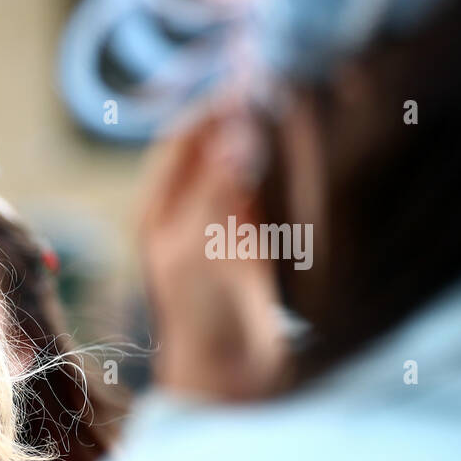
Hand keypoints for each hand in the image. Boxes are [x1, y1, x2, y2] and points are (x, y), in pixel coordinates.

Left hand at [139, 102, 289, 400]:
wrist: (226, 376)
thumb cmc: (199, 317)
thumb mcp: (199, 248)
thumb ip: (216, 189)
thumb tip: (234, 132)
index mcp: (157, 209)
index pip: (182, 138)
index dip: (214, 108)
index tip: (251, 83)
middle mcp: (183, 212)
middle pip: (213, 146)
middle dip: (243, 118)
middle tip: (281, 89)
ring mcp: (217, 227)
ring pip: (240, 164)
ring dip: (263, 139)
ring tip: (295, 110)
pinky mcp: (249, 245)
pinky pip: (263, 191)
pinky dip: (280, 169)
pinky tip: (304, 155)